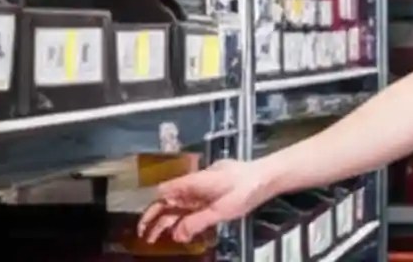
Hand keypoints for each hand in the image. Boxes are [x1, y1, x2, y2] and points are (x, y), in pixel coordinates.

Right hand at [137, 159, 267, 243]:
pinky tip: (183, 228)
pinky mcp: (214, 190)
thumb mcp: (221, 210)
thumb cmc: (246, 189)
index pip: (164, 193)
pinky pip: (194, 204)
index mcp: (193, 182)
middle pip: (170, 199)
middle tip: (148, 237)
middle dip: (157, 217)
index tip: (145, 226)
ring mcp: (205, 186)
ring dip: (171, 219)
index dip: (153, 209)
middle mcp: (196, 183)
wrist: (268, 176)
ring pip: (182, 203)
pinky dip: (185, 216)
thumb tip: (176, 234)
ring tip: (163, 237)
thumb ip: (197, 222)